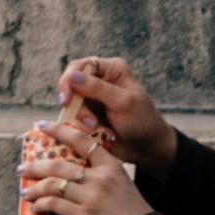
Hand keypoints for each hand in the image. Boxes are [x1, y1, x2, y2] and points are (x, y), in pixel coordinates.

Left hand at [15, 113, 144, 214]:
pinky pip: (55, 205)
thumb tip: (77, 181)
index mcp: (111, 167)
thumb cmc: (134, 214)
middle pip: (58, 164)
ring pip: (52, 184)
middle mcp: (99, 178)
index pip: (82, 141)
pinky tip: (36, 207)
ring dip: (34, 189)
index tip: (41, 125)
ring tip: (25, 193)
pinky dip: (41, 205)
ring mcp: (91, 197)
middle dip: (35, 166)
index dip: (59, 130)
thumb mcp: (122, 186)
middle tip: (22, 169)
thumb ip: (102, 179)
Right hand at [53, 55, 176, 166]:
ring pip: (71, 102)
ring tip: (96, 126)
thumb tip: (71, 76)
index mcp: (111, 69)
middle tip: (88, 120)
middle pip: (70, 84)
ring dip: (79, 116)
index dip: (68, 80)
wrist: (148, 148)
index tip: (66, 100)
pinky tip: (93, 130)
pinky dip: (79, 124)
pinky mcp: (89, 113)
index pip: (80, 66)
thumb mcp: (123, 102)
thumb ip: (97, 88)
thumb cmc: (142, 121)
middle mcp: (100, 79)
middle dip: (75, 103)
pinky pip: (74, 115)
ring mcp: (93, 97)